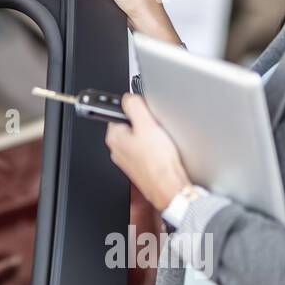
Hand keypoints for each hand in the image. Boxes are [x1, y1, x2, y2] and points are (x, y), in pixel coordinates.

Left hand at [104, 94, 191, 210]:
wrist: (170, 187)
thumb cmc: (158, 162)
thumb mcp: (147, 124)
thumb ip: (134, 105)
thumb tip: (128, 97)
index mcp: (114, 137)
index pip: (118, 112)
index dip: (135, 109)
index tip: (145, 113)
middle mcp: (117, 149)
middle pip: (131, 125)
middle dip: (145, 124)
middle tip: (156, 129)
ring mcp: (128, 159)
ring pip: (140, 138)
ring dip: (151, 137)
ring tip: (160, 143)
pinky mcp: (140, 166)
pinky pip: (146, 150)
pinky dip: (155, 149)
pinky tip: (162, 152)